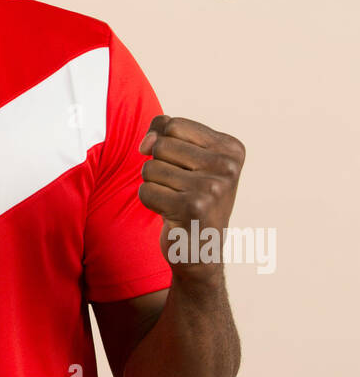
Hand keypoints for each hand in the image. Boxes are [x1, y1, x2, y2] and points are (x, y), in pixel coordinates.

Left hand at [138, 116, 244, 271]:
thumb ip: (163, 133)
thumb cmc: (190, 198)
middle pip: (161, 144)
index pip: (173, 124)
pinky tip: (171, 214)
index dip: (163, 143)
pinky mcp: (193, 208)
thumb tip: (145, 144)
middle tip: (179, 188)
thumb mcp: (185, 158)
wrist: (201, 252)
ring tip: (176, 200)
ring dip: (154, 185)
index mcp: (231, 148)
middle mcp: (228, 166)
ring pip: (150, 167)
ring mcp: (213, 187)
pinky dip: (151, 202)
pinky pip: (146, 190)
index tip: (181, 166)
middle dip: (159, 165)